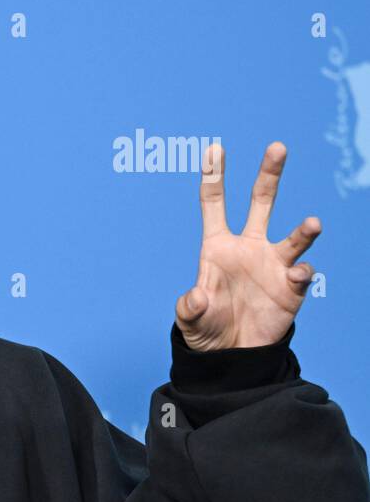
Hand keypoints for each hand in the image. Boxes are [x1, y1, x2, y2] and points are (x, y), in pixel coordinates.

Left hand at [176, 142, 320, 349]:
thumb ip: (189, 307)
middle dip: (270, 174)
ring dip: (305, 230)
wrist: (232, 354)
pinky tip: (296, 275)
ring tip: (313, 223)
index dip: (214, 177)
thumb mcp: (189, 319)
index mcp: (217, 247)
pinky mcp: (291, 285)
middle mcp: (248, 247)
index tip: (214, 149)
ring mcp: (273, 264)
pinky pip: (302, 272)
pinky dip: (302, 272)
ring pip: (293, 237)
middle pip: (262, 202)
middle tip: (277, 147)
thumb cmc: (206, 329)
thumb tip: (196, 297)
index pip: (215, 205)